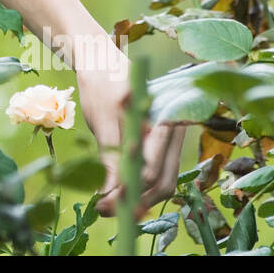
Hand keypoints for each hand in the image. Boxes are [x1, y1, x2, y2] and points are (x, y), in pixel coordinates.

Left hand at [76, 68, 186, 220]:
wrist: (102, 61)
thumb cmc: (101, 86)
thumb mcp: (102, 119)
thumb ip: (111, 155)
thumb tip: (111, 193)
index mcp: (161, 119)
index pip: (151, 169)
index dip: (129, 192)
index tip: (105, 205)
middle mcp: (173, 129)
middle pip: (162, 180)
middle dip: (134, 201)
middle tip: (103, 211)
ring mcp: (170, 136)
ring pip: (163, 180)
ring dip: (138, 198)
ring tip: (107, 207)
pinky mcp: (163, 142)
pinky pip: (159, 172)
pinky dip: (141, 187)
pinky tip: (119, 194)